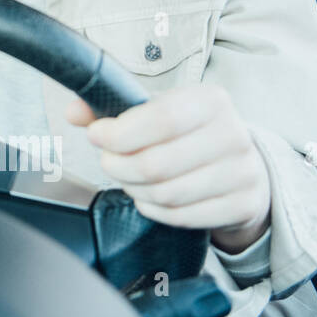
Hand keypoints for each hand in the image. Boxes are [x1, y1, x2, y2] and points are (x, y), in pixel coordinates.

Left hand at [66, 83, 271, 252]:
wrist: (241, 164)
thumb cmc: (187, 133)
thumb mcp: (155, 110)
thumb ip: (112, 107)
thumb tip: (74, 112)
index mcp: (211, 101)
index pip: (161, 120)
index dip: (119, 133)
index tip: (96, 136)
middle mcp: (233, 135)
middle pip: (156, 163)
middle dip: (118, 166)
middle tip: (107, 161)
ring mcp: (243, 173)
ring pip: (166, 193)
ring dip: (133, 188)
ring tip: (126, 177)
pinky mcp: (243, 206)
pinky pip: (180, 216)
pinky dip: (152, 208)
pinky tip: (147, 196)